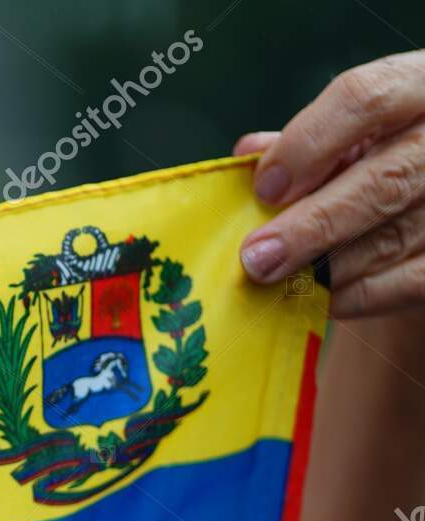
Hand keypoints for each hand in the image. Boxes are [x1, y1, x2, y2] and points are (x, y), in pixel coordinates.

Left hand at [237, 49, 424, 317]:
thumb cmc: (379, 158)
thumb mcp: (350, 135)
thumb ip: (305, 141)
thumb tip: (249, 154)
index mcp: (417, 85)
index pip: (366, 98)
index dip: (308, 143)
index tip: (265, 188)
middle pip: (385, 179)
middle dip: (312, 225)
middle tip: (257, 258)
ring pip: (394, 236)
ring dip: (327, 268)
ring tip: (279, 283)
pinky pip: (408, 280)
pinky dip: (358, 294)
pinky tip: (321, 297)